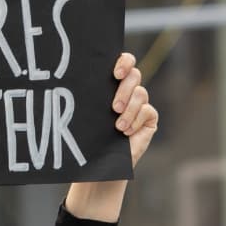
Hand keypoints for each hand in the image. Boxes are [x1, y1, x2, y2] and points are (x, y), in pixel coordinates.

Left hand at [65, 52, 158, 221]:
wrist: (99, 165)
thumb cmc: (89, 138)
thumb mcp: (89, 115)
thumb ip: (91, 97)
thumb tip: (76, 80)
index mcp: (110, 84)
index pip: (123, 61)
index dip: (123, 61)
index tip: (115, 72)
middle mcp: (127, 91)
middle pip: (134, 74)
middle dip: (125, 88)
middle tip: (113, 107)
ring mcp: (139, 104)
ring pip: (141, 93)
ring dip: (129, 110)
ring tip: (118, 126)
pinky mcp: (149, 118)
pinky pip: (148, 111)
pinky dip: (136, 121)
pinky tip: (126, 132)